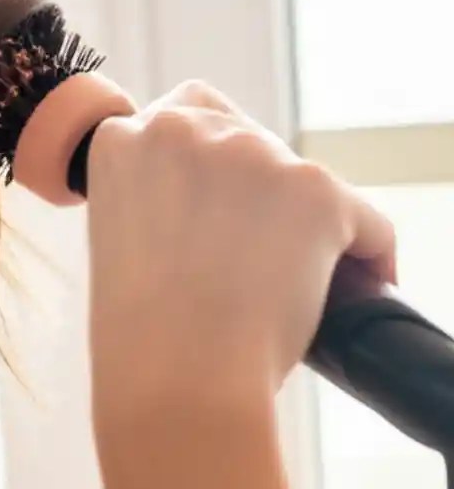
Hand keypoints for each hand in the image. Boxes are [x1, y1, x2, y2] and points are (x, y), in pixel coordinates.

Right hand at [84, 80, 394, 488]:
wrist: (173, 377)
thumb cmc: (142, 331)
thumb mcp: (124, 237)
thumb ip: (162, 193)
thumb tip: (234, 199)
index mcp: (122, 140)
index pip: (184, 112)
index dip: (207, 162)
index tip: (213, 205)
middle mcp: (184, 129)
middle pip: (247, 134)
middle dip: (256, 188)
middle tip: (253, 252)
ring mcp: (252, 154)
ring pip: (303, 182)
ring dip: (301, 223)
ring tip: (285, 284)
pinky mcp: (316, 191)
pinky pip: (364, 222)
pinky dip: (365, 256)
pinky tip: (351, 287)